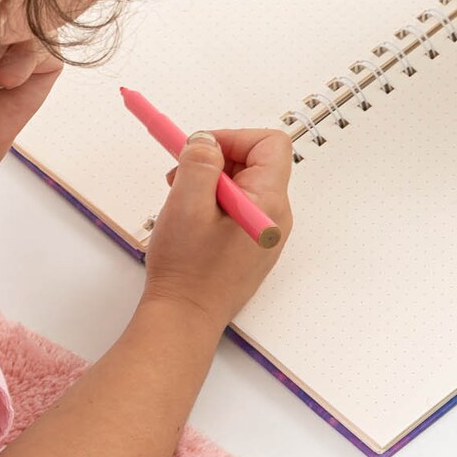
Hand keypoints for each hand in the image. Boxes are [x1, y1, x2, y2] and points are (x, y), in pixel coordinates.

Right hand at [140, 129, 292, 330]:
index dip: (233, 138)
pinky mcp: (251, 246)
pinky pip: (237, 209)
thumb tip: (206, 140)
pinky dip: (212, 204)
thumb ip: (199, 162)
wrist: (185, 318)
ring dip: (210, 183)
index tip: (201, 149)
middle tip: (182, 175)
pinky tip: (190, 221)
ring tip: (181, 201)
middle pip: (255, 163)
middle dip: (216, 160)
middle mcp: (275, 218)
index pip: (270, 144)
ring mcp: (264, 234)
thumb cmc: (187, 272)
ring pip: (243, 186)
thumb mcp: (186, 204)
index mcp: (268, 204)